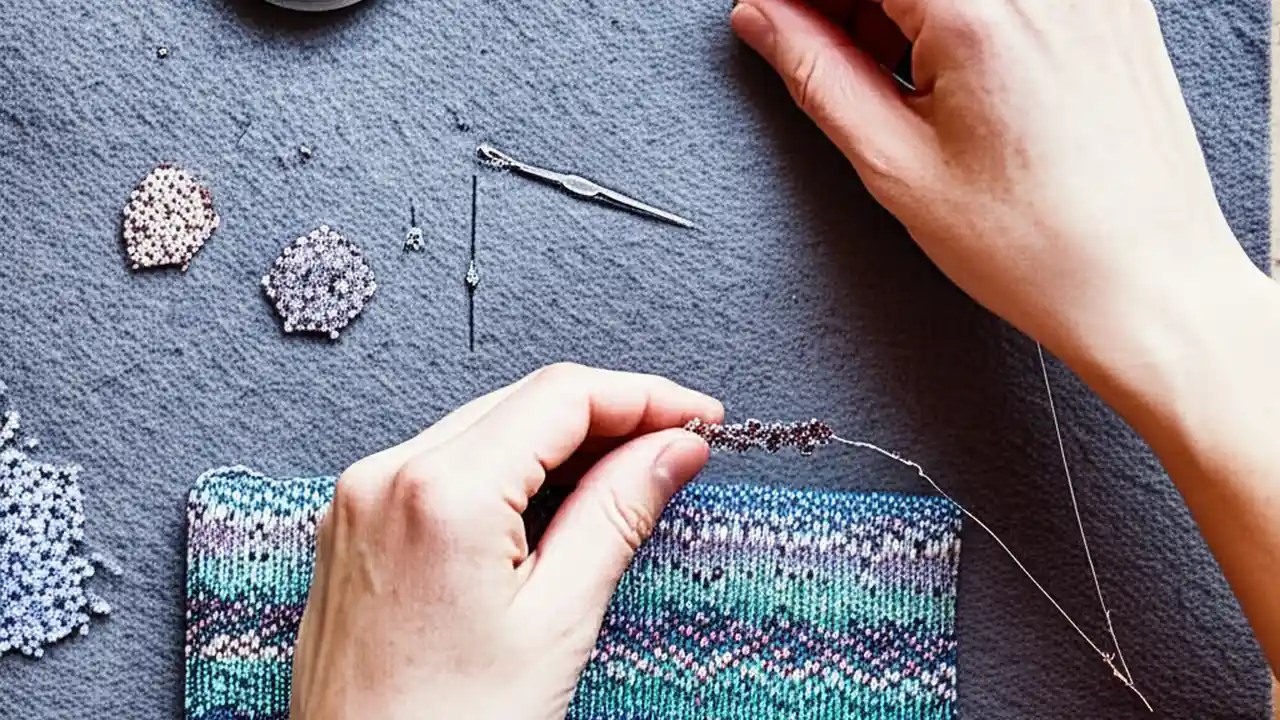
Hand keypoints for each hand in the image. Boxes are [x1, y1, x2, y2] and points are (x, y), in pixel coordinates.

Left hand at [289, 364, 722, 719]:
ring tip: (624, 476)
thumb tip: (672, 448)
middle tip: (675, 446)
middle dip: (607, 415)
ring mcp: (361, 498)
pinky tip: (550, 500)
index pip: (562, 396)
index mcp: (442, 492)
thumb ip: (618, 513)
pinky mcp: (354, 523)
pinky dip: (505, 468)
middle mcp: (388, 476)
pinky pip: (442, 463)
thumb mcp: (558, 619)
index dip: (643, 396)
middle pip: (522, 403)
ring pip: (483, 427)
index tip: (696, 417)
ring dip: (558, 440)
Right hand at [730, 0, 1264, 388]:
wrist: (1148, 284)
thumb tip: (764, 19)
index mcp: (981, 11)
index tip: (775, 13)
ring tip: (896, 76)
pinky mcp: (1118, 4)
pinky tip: (949, 64)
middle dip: (854, 3)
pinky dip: (967, 11)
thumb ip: (819, 74)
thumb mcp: (897, 166)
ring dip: (906, 7)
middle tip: (823, 46)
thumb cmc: (1036, 247)